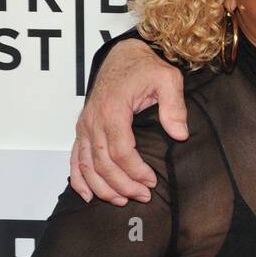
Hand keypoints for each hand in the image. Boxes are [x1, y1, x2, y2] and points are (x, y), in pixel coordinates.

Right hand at [70, 39, 186, 204]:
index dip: (135, 170)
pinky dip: (79, 178)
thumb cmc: (146, 67)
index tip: (152, 181)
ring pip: (86, 165)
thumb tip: (180, 134)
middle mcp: (93, 120)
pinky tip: (87, 195)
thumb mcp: (168, 79)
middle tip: (143, 196)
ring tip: (122, 201)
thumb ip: (174, 106)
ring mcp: (85, 126)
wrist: (124, 55)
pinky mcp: (83, 129)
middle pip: (102, 162)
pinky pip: (74, 158)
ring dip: (102, 187)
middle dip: (122, 184)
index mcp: (113, 109)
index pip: (120, 150)